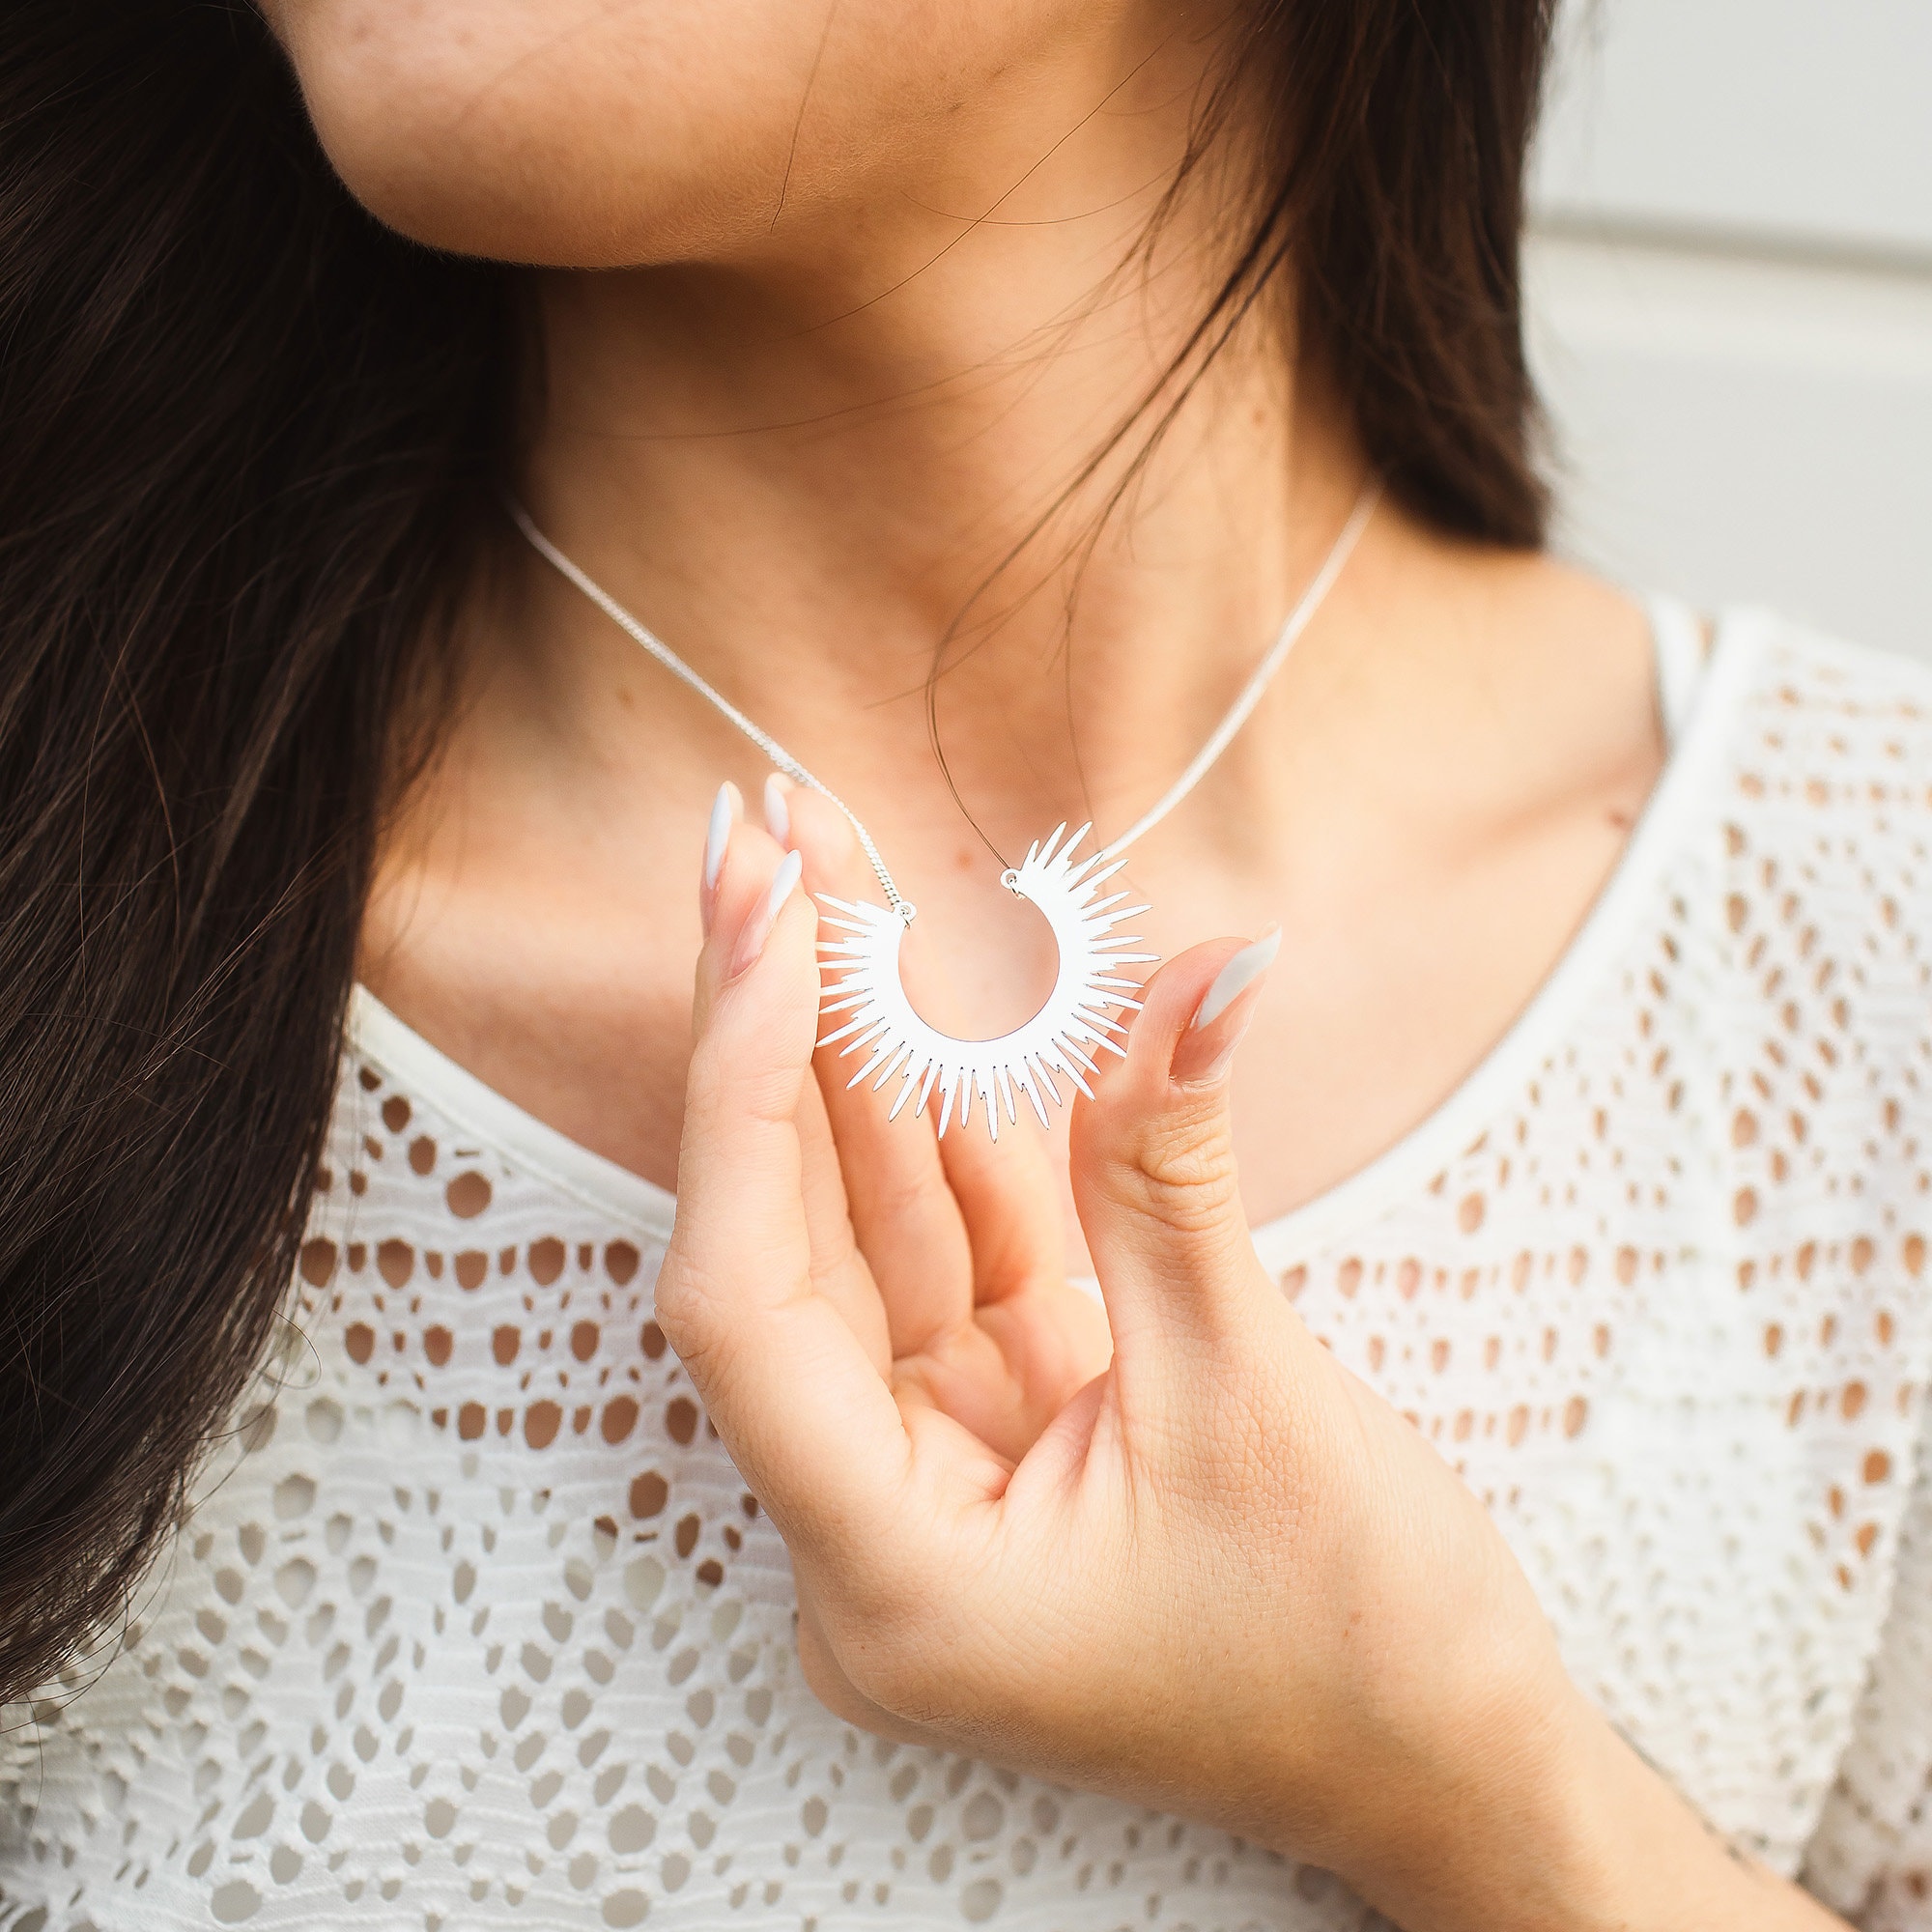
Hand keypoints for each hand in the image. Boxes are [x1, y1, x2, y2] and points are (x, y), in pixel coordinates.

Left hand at [661, 783, 1847, 1931]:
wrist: (1448, 1764)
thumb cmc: (1363, 1650)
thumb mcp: (1253, 1394)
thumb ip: (1177, 1168)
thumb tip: (1203, 965)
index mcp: (892, 1575)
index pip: (749, 1299)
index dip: (746, 1091)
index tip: (773, 917)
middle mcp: (877, 1524)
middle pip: (787, 1238)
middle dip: (782, 1028)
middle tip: (767, 839)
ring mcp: (937, 1465)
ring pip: (868, 1225)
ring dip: (857, 1049)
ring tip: (831, 871)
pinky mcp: (1006, 1416)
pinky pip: (957, 1244)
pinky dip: (953, 1120)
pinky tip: (920, 987)